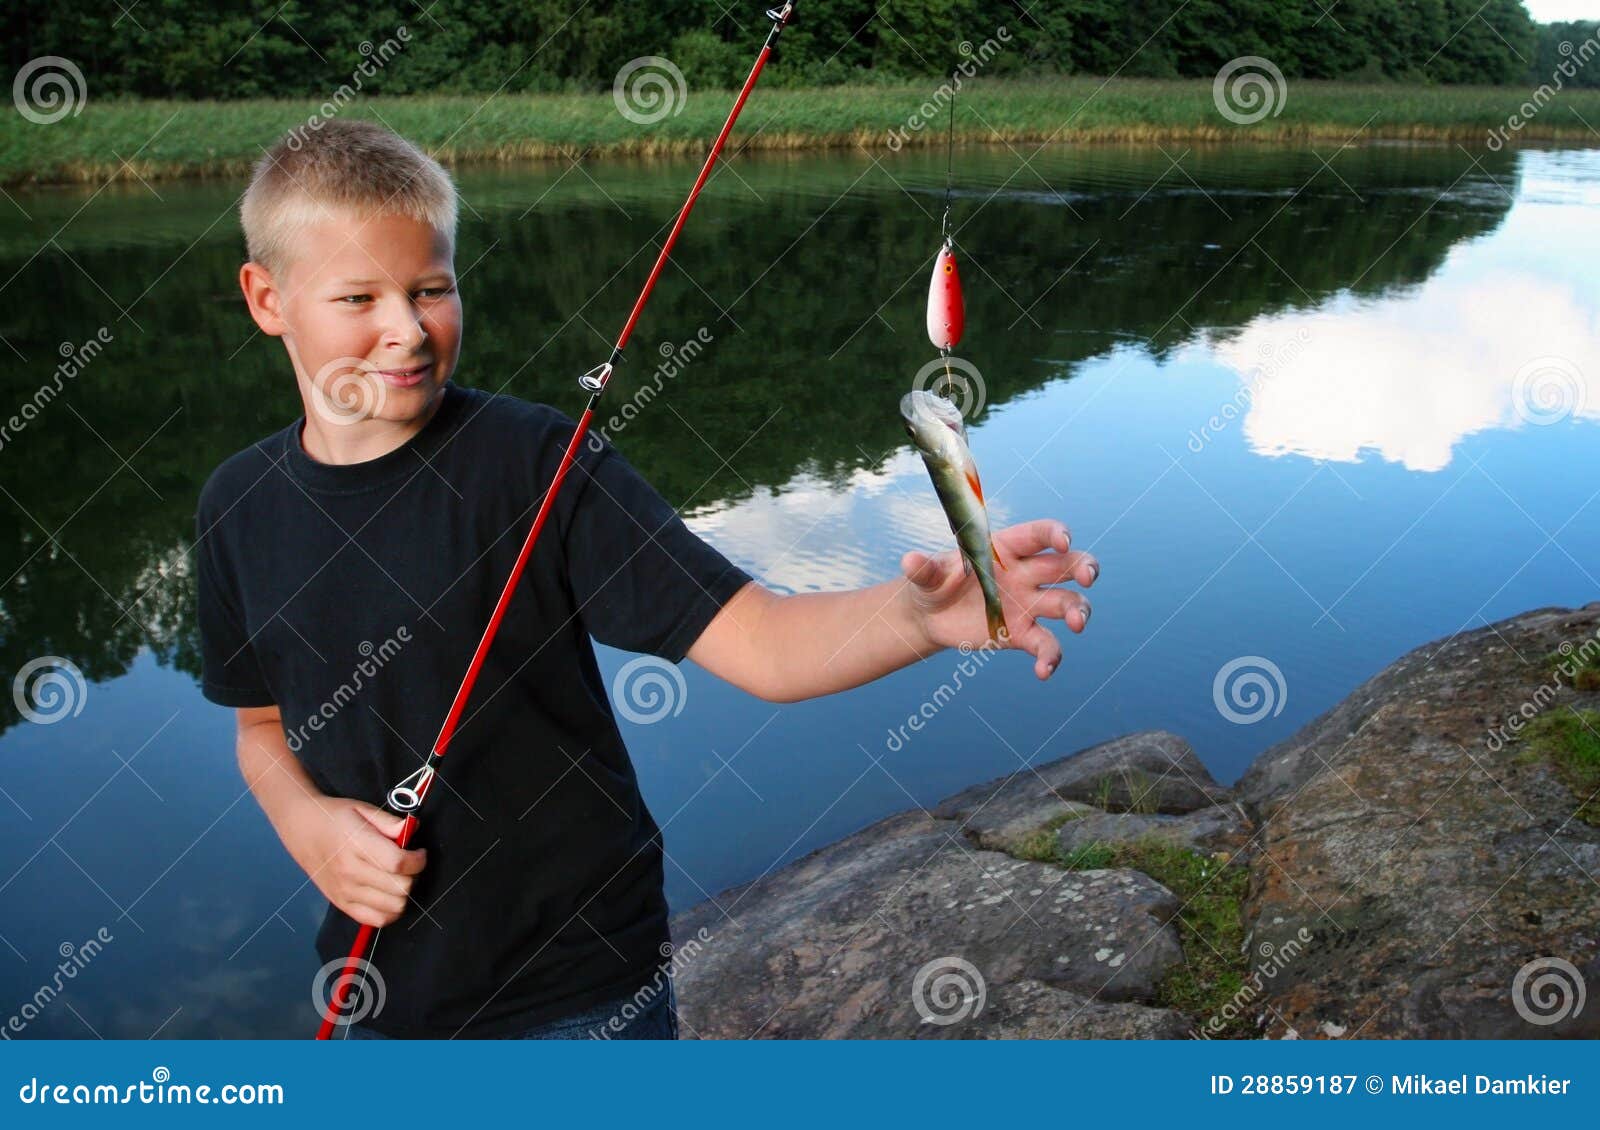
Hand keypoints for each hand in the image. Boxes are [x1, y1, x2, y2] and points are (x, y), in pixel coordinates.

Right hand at [285, 796, 427, 926]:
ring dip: (404, 893)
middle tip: (410, 864)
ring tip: (400, 878)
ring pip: (393, 906)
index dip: (418, 860)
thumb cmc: (335, 817)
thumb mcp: (363, 809)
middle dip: (414, 875)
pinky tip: (390, 895)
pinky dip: (391, 911)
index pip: (398, 863)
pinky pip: (377, 920)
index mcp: (356, 844)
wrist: (302, 829)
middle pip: (400, 887)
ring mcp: (345, 891)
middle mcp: (350, 871)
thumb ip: (390, 822)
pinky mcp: (342, 904)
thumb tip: (413, 830)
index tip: (419, 852)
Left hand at [900, 518, 1096, 680]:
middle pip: (1066, 566)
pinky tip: (1044, 671)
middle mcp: (1026, 574)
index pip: (1038, 535)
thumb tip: (909, 561)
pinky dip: (1050, 658)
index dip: (1056, 534)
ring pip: (1067, 603)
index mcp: (1006, 549)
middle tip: (1088, 578)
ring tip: (1076, 624)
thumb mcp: (925, 576)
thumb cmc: (933, 583)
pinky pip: (1046, 645)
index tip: (1064, 541)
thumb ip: (923, 569)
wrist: (930, 616)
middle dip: (1085, 567)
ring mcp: (1029, 605)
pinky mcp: (1024, 634)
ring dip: (1079, 611)